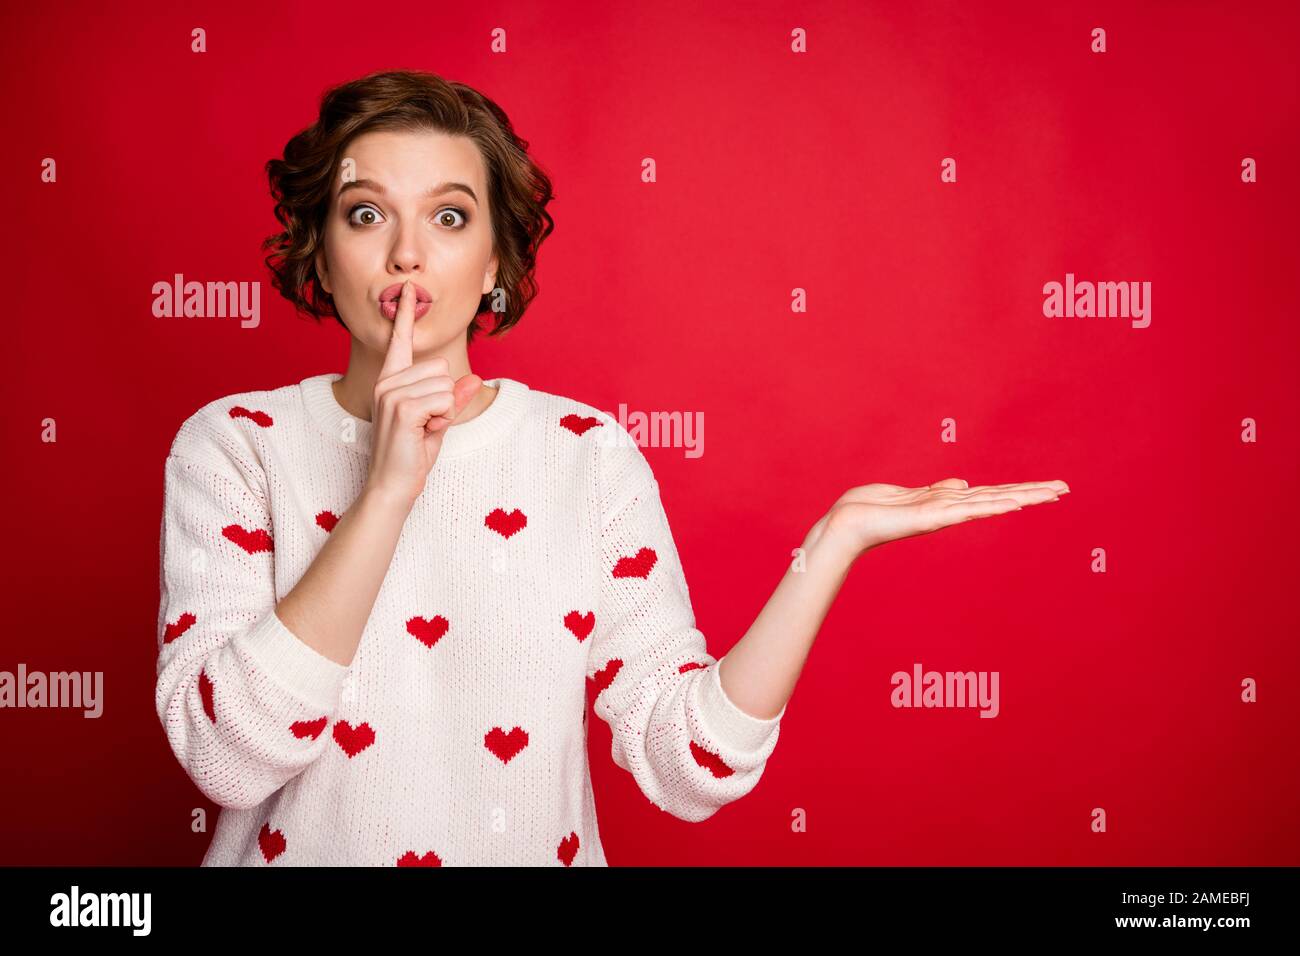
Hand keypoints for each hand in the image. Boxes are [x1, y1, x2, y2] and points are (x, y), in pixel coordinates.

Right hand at [363, 280, 482, 506]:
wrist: (393, 485)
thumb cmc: (411, 454)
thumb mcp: (438, 421)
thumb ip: (452, 399)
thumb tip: (474, 380)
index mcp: (392, 381)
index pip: (399, 340)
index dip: (405, 314)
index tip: (408, 289)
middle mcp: (388, 382)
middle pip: (441, 367)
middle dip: (445, 397)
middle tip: (427, 423)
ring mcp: (392, 393)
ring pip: (445, 384)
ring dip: (444, 411)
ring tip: (424, 429)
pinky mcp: (402, 408)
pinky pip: (443, 400)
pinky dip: (443, 418)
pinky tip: (424, 433)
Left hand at [820, 478, 1069, 557]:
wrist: (846, 525)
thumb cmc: (871, 510)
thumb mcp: (909, 495)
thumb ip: (938, 490)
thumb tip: (963, 484)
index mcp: (945, 503)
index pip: (990, 493)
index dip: (1019, 489)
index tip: (1048, 487)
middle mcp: (949, 510)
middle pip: (998, 498)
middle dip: (1031, 493)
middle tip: (1065, 489)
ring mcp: (942, 515)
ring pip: (989, 503)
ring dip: (1020, 497)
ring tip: (1050, 494)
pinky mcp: (929, 519)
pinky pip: (965, 510)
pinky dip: (989, 506)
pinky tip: (1011, 504)